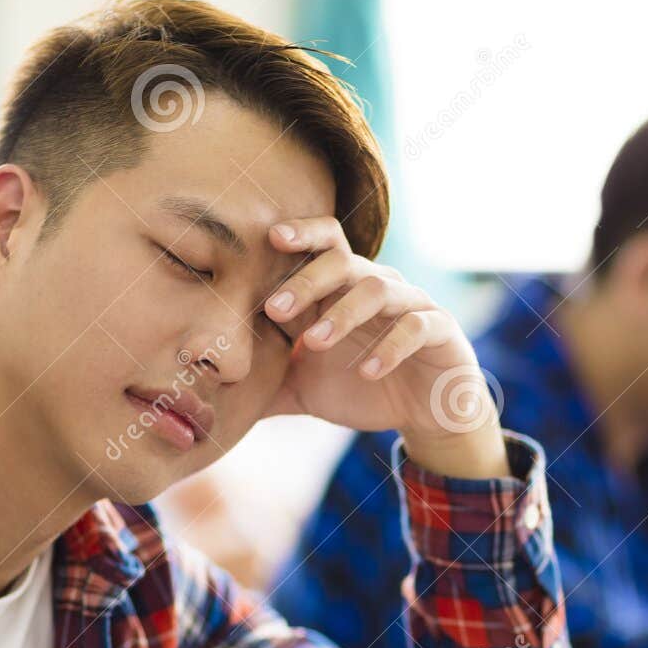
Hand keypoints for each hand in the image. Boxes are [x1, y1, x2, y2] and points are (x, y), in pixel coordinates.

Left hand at [260, 217, 508, 480]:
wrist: (425, 413)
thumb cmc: (361, 388)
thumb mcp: (303, 389)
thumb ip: (263, 383)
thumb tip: (207, 394)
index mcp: (343, 290)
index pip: (323, 245)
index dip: (300, 234)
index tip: (269, 237)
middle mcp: (377, 286)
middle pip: (343, 262)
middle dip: (306, 281)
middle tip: (274, 309)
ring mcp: (412, 306)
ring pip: (379, 289)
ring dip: (342, 314)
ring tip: (312, 342)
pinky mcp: (440, 332)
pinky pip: (416, 327)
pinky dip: (390, 347)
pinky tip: (366, 371)